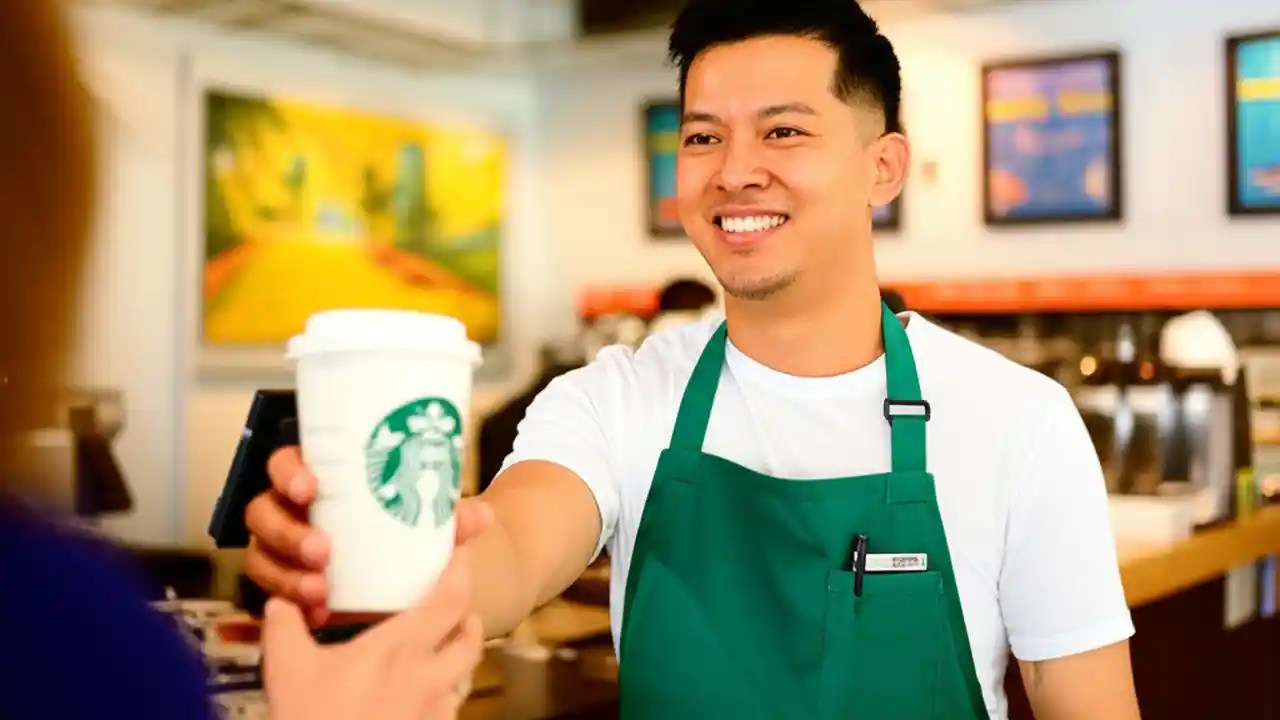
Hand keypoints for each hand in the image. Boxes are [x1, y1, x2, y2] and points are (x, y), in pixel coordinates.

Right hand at [245, 446, 494, 626]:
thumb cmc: (406, 535)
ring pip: (261, 559)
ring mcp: (282, 553)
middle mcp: (293, 513)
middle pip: (263, 513)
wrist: (406, 584)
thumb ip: (450, 518)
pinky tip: (317, 616)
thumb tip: (483, 515)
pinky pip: (268, 599)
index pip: (285, 464)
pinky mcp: (283, 589)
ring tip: (319, 591)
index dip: (289, 472)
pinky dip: (289, 607)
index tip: (311, 487)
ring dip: (286, 576)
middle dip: (288, 533)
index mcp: (320, 481)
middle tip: (322, 551)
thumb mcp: (426, 524)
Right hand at [262, 549, 484, 719]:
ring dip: (457, 663)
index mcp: (399, 649)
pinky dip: (441, 703)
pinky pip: (447, 715)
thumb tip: (279, 603)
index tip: (461, 555)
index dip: (462, 573)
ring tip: (438, 656)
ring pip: (462, 679)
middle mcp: (428, 678)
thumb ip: (284, 628)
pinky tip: (418, 703)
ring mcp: (433, 714)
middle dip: (470, 620)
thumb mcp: (287, 670)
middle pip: (472, 640)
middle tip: (460, 611)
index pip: (451, 601)